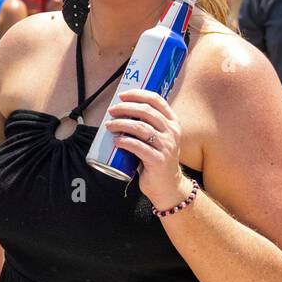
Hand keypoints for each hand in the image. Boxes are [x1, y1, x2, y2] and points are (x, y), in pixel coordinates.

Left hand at [103, 89, 191, 208]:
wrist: (168, 186)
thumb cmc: (158, 159)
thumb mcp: (159, 138)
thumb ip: (147, 125)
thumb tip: (121, 112)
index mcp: (173, 123)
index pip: (156, 100)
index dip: (138, 94)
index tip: (122, 96)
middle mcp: (172, 132)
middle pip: (146, 112)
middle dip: (126, 108)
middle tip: (112, 111)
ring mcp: (166, 146)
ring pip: (141, 128)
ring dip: (121, 124)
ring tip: (109, 125)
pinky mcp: (158, 160)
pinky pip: (138, 147)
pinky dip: (125, 142)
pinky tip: (116, 141)